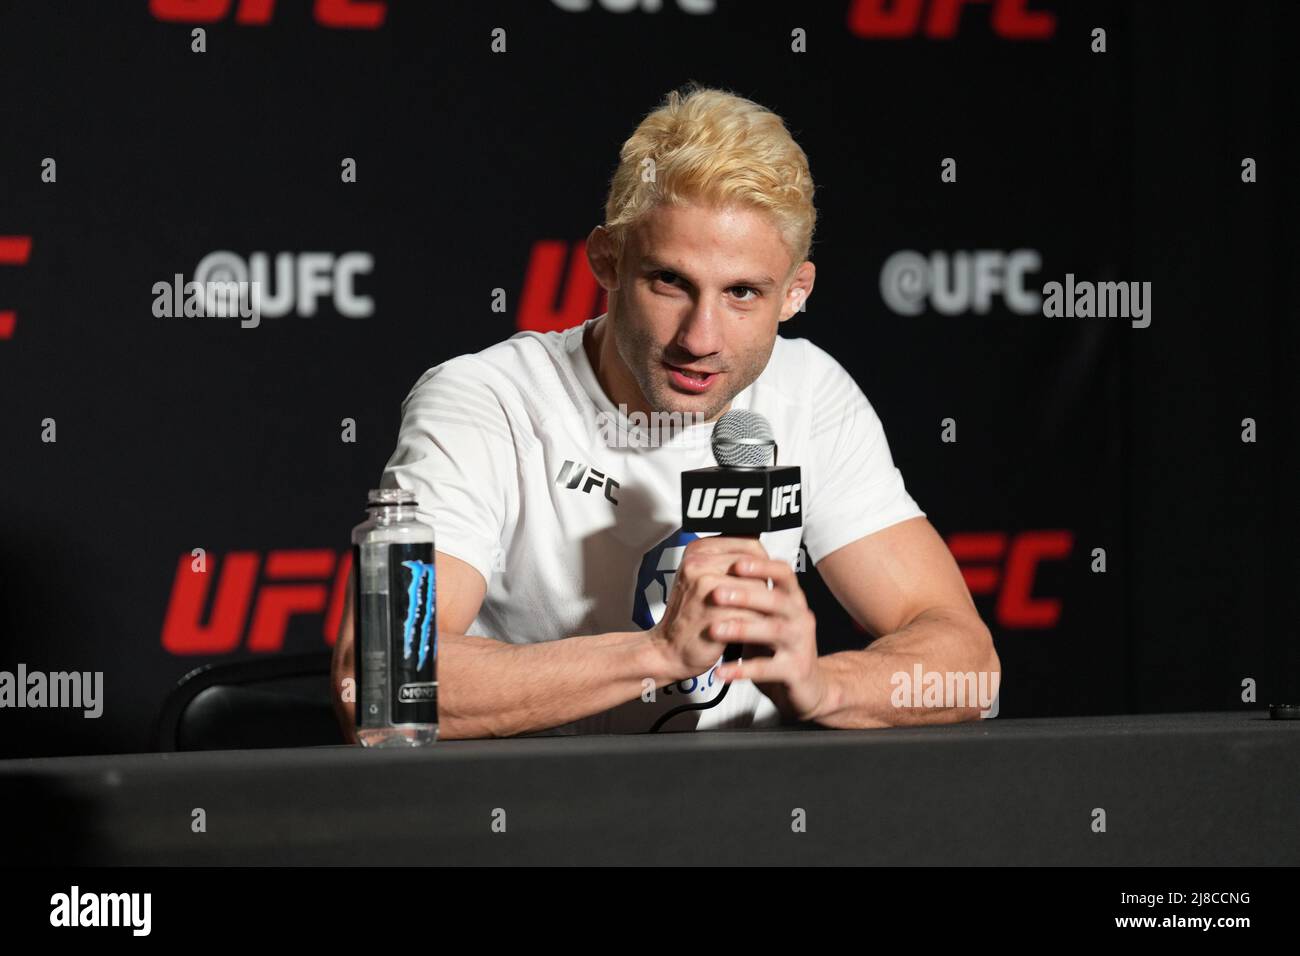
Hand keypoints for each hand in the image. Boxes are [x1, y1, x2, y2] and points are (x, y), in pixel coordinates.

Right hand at [651, 536, 770, 681]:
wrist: (668, 649)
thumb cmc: (689, 615)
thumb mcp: (701, 577)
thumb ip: (727, 561)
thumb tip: (762, 554)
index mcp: (697, 551)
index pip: (749, 543)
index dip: (763, 563)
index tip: (760, 576)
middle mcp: (698, 565)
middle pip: (756, 567)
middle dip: (762, 586)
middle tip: (752, 601)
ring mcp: (706, 589)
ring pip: (758, 590)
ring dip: (762, 607)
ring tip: (748, 615)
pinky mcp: (715, 614)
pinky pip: (754, 614)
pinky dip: (756, 625)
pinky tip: (746, 629)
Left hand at [710, 556, 828, 722]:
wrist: (809, 687)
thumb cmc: (780, 647)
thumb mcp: (767, 618)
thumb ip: (751, 596)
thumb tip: (718, 570)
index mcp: (793, 600)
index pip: (784, 574)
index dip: (762, 567)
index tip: (736, 564)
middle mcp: (800, 618)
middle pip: (777, 601)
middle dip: (746, 595)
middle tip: (717, 593)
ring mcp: (800, 645)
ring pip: (773, 631)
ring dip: (742, 629)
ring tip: (714, 629)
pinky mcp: (795, 671)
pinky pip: (766, 669)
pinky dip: (741, 670)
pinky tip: (721, 671)